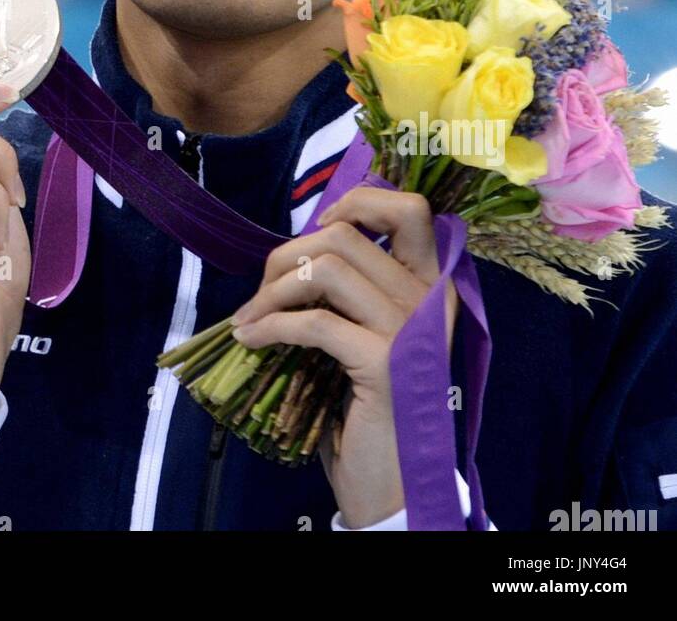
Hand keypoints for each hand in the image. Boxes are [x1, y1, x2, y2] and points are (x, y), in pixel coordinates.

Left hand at [230, 188, 457, 526]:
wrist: (389, 482)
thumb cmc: (369, 401)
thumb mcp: (367, 328)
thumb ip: (353, 283)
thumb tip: (300, 243)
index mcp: (433, 282)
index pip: (409, 208)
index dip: (356, 202)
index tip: (316, 230)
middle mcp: (431, 298)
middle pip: (345, 235)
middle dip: (287, 256)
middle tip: (262, 292)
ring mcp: (412, 330)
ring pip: (326, 270)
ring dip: (273, 291)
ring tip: (251, 319)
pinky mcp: (386, 364)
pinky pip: (314, 322)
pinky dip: (271, 326)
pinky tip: (252, 341)